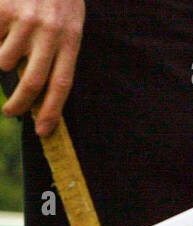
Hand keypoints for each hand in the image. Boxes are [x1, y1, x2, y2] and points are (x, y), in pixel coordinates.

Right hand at [0, 0, 83, 136]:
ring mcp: (24, 20)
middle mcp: (49, 32)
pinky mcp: (3, 9)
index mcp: (71, 39)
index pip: (62, 85)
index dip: (51, 111)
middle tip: (10, 111)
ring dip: (3, 60)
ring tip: (7, 48)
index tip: (41, 131)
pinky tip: (3, 26)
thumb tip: (42, 88)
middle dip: (20, 103)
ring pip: (5, 60)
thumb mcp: (69, 21)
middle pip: (32, 81)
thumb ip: (58, 50)